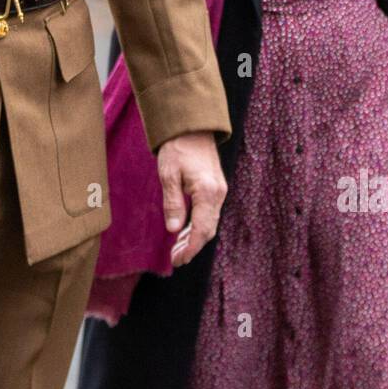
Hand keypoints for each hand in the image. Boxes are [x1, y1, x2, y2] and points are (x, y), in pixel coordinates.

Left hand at [156, 131, 227, 267]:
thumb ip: (173, 203)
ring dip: (194, 238)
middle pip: (208, 230)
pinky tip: (185, 232)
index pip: (202, 229)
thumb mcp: (168, 175)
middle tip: (175, 260)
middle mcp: (218, 194)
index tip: (178, 261)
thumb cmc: (177, 148)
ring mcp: (219, 191)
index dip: (190, 248)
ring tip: (177, 250)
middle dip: (192, 247)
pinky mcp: (215, 188)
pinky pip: (209, 214)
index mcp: (207, 192)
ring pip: (209, 223)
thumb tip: (174, 230)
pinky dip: (198, 226)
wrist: (192, 127)